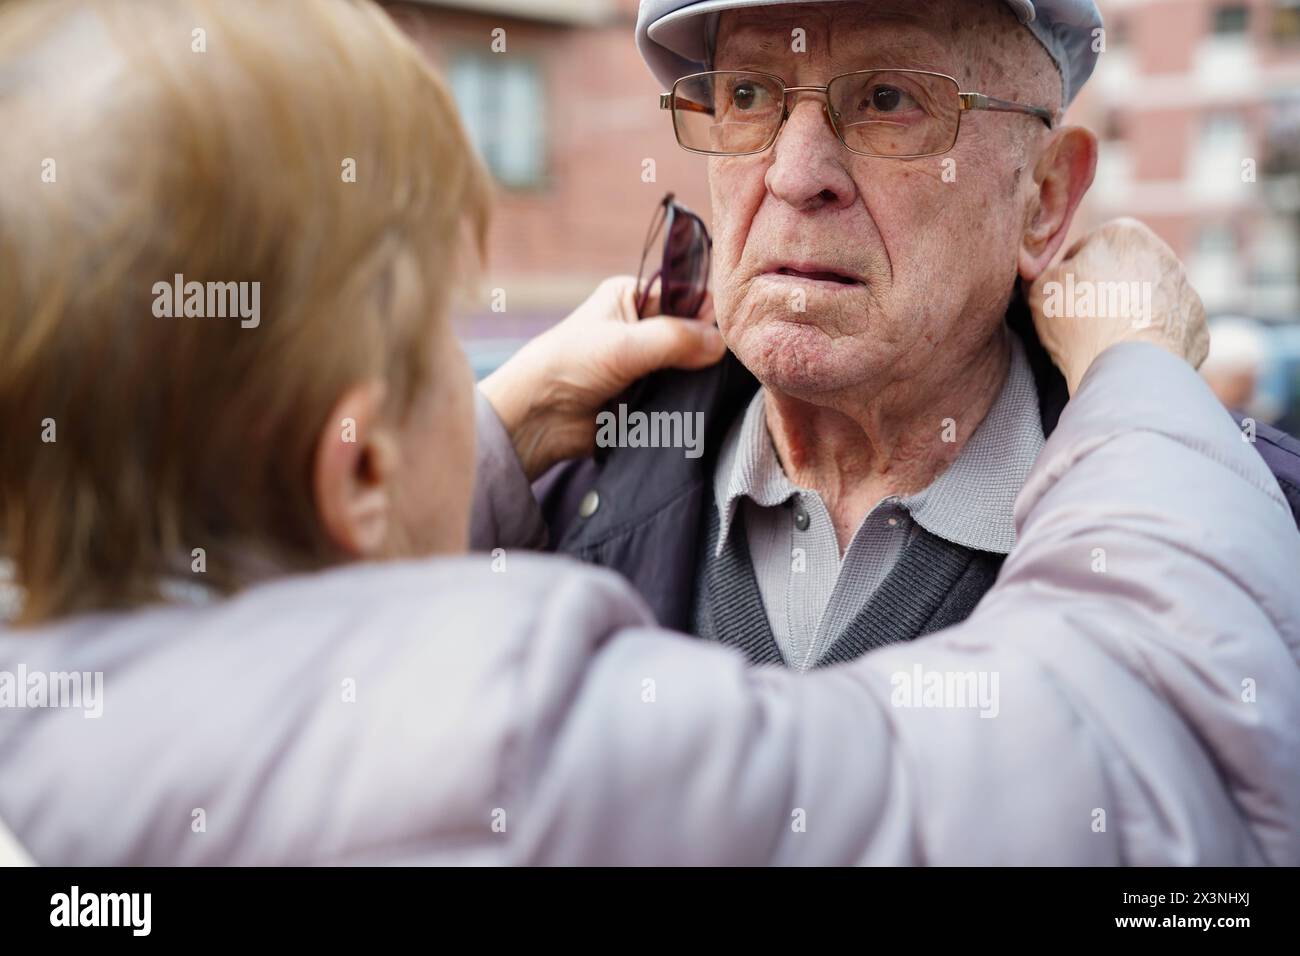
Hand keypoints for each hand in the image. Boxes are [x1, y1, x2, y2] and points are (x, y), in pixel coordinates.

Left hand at [479, 276, 726, 480]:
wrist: (538, 419)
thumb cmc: (569, 365)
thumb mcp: (624, 343)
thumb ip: (675, 340)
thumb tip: (721, 345)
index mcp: (634, 296)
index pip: (688, 295)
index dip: (710, 313)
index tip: (732, 334)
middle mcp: (642, 326)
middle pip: (694, 333)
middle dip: (708, 351)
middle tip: (725, 368)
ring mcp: (647, 363)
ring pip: (691, 367)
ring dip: (698, 380)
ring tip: (713, 390)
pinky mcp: (648, 396)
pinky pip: (682, 396)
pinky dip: (689, 402)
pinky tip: (701, 407)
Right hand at [1026, 218, 1208, 393]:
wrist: (1128, 368)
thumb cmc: (1081, 321)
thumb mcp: (1040, 288)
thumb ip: (1045, 272)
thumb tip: (1051, 277)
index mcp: (1123, 234)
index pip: (1084, 250)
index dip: (1066, 276)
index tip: (1058, 301)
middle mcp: (1163, 254)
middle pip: (1121, 272)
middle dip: (1103, 292)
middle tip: (1079, 323)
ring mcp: (1185, 292)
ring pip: (1147, 300)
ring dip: (1128, 315)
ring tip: (1104, 344)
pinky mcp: (1196, 326)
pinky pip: (1166, 330)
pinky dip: (1150, 340)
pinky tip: (1130, 356)